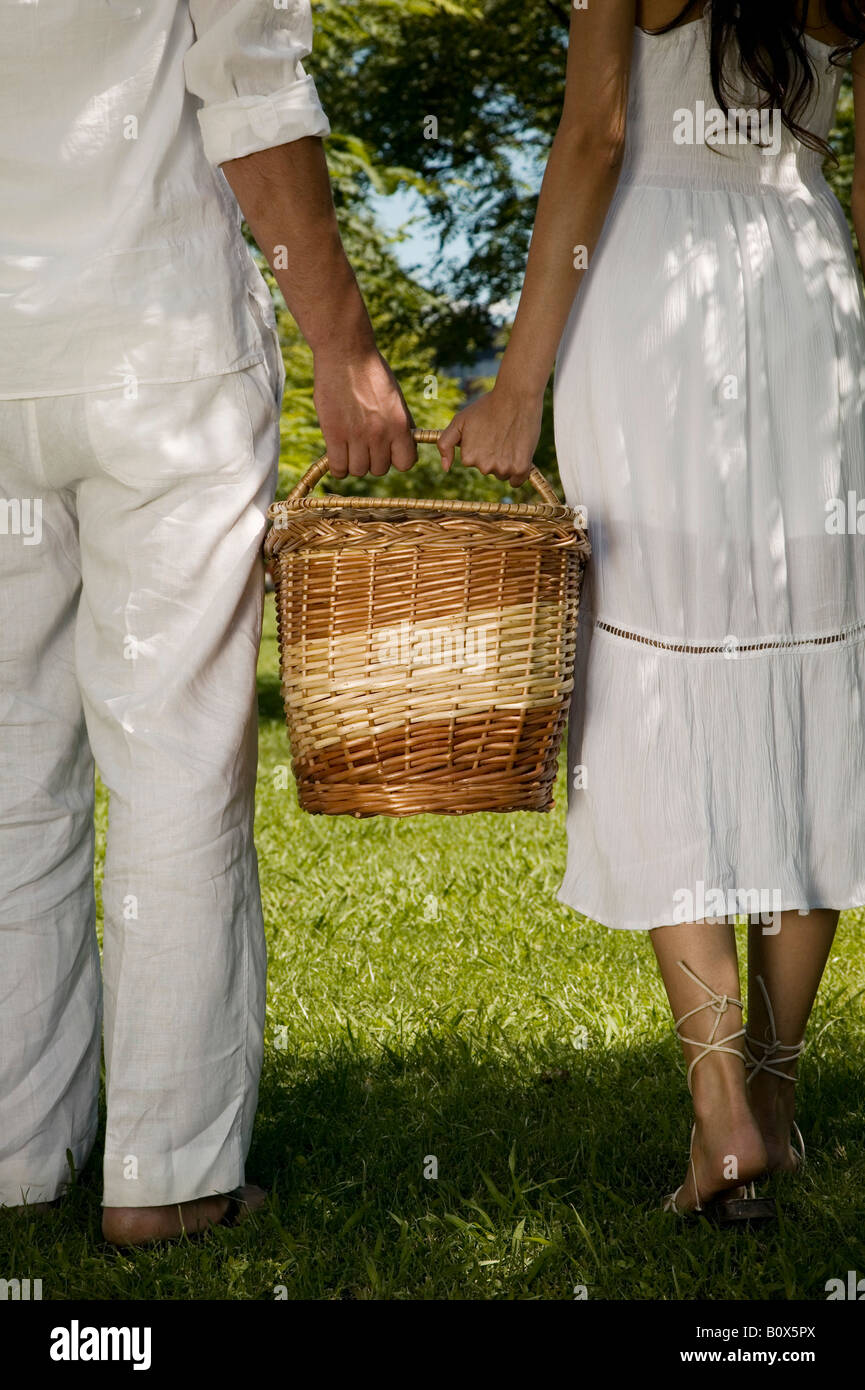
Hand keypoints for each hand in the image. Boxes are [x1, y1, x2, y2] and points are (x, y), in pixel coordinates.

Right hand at [313, 344, 415, 478]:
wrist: (345, 353)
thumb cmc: (371, 372)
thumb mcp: (395, 397)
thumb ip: (401, 423)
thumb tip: (406, 445)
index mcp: (399, 425)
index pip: (406, 463)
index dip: (396, 459)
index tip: (388, 451)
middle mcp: (380, 434)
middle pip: (379, 469)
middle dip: (373, 460)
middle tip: (364, 444)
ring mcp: (356, 436)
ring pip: (358, 471)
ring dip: (354, 463)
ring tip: (350, 447)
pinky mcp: (334, 434)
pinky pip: (338, 468)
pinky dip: (338, 467)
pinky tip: (337, 453)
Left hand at [437, 383, 543, 486]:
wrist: (516, 396)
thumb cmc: (487, 406)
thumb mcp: (459, 421)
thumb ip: (444, 444)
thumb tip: (445, 468)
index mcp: (469, 458)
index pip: (474, 461)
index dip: (481, 446)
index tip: (487, 432)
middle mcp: (485, 467)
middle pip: (489, 469)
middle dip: (493, 455)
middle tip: (500, 434)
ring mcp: (504, 468)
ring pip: (503, 474)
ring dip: (507, 462)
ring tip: (510, 439)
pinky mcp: (521, 467)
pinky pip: (517, 480)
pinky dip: (519, 471)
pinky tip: (519, 453)